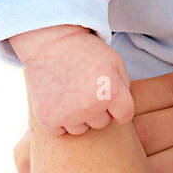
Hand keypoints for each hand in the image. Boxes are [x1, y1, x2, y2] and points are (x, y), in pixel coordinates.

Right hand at [18, 27, 133, 135]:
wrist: (51, 42)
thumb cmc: (86, 51)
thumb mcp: (115, 62)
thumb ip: (123, 89)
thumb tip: (120, 113)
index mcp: (111, 92)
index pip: (124, 116)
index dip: (119, 108)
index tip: (111, 99)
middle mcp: (90, 107)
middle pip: (102, 123)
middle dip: (98, 109)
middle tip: (86, 88)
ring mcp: (67, 115)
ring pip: (81, 129)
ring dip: (78, 116)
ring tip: (71, 93)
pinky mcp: (47, 119)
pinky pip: (60, 131)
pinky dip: (58, 120)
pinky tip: (58, 100)